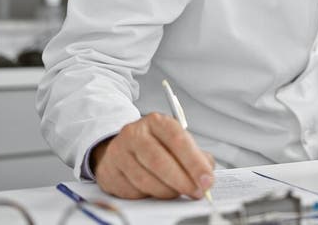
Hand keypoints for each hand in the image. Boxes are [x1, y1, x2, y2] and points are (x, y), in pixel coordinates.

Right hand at [91, 113, 215, 199]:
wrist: (122, 149)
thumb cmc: (156, 146)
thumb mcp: (176, 142)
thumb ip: (196, 156)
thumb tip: (207, 173)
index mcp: (157, 122)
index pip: (178, 140)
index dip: (194, 163)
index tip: (207, 179)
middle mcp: (135, 133)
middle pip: (160, 161)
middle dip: (182, 181)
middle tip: (196, 192)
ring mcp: (119, 152)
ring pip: (145, 179)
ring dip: (167, 191)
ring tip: (178, 193)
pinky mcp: (110, 172)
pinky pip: (133, 191)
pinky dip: (149, 195)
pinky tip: (156, 191)